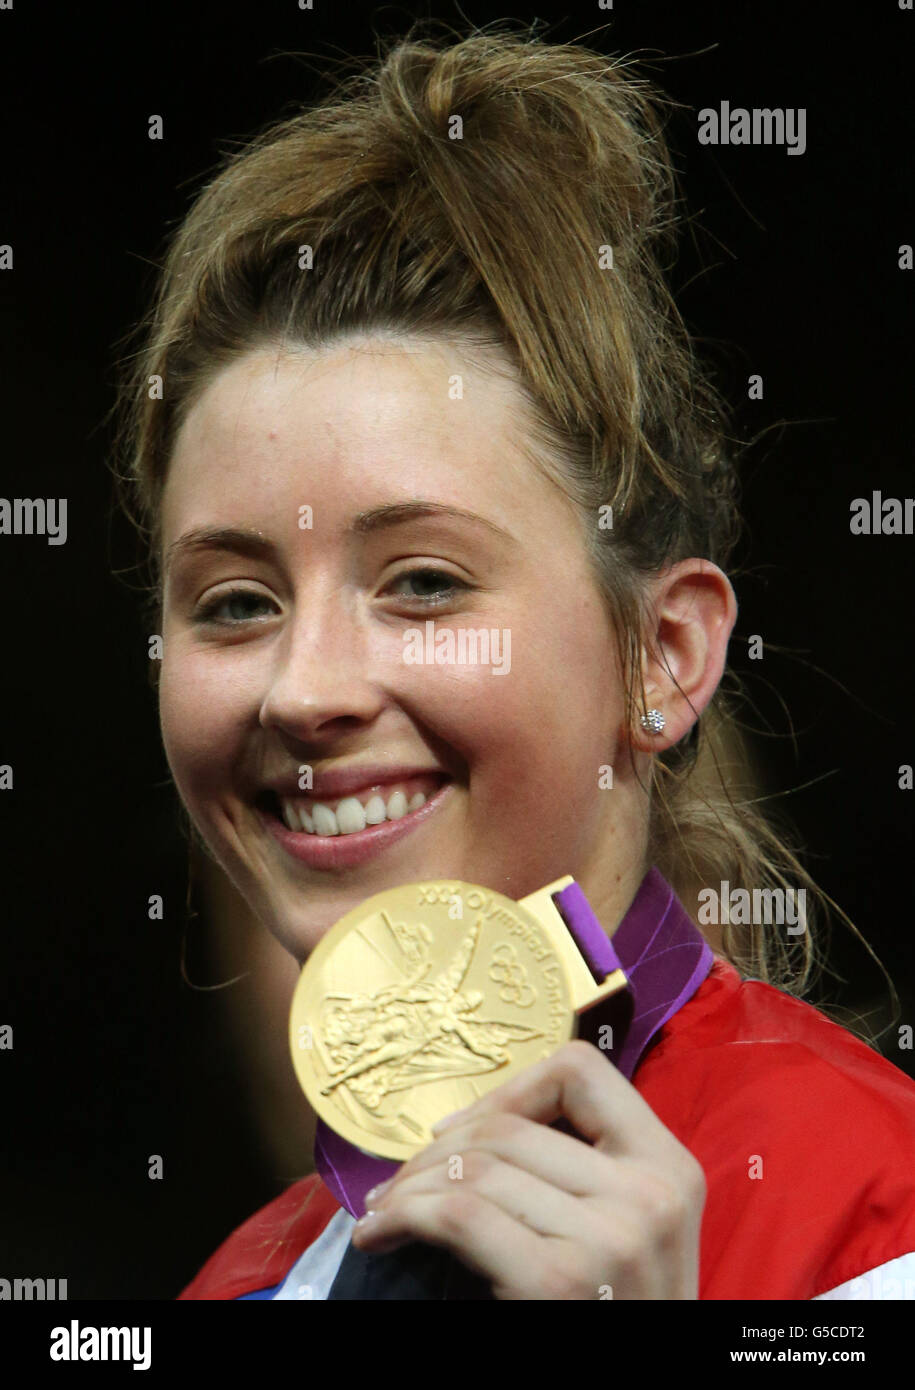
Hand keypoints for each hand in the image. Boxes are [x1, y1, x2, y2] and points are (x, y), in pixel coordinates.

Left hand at [350, 1038, 705, 1298]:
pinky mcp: (559, 1279)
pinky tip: (380, 1236)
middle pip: (512, 1127)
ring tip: (386, 1210)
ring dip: (410, 1186)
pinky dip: (403, 1217)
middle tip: (400, 1183)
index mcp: (670, 1166)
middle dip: (438, 1150)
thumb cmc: (618, 1310)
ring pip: (477, 1167)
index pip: (581, 1071)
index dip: (511, 1089)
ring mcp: (608, 1237)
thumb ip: (588, 1171)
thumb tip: (476, 1127)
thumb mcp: (633, 1228)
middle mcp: (648, 1194)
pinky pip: (459, 1215)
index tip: (464, 1130)